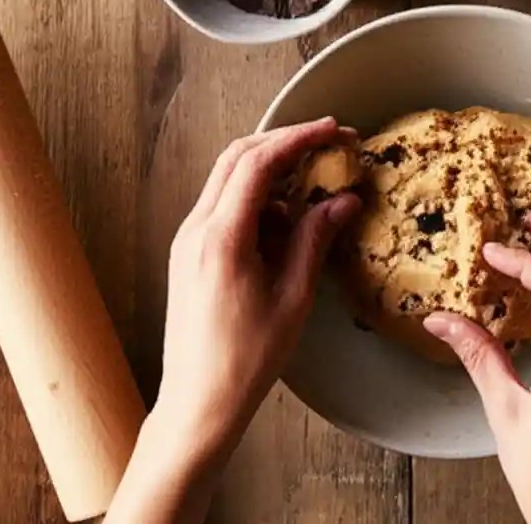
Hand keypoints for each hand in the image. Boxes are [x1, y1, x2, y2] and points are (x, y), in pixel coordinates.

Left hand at [155, 117, 359, 450]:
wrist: (198, 401)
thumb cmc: (246, 359)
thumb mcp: (293, 298)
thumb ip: (315, 240)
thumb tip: (342, 200)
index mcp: (221, 238)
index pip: (258, 163)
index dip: (298, 138)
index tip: (333, 130)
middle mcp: (195, 229)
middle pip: (237, 157)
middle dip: (284, 142)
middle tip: (328, 143)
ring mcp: (187, 239)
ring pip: (228, 178)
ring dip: (271, 169)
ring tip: (315, 182)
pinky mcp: (189, 253)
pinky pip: (223, 205)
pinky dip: (257, 197)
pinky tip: (287, 218)